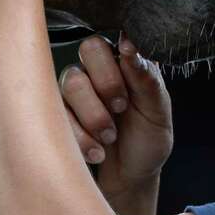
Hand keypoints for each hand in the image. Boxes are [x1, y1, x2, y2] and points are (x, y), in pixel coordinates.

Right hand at [60, 34, 172, 209]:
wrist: (129, 178)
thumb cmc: (146, 139)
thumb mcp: (157, 112)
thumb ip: (147, 80)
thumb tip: (131, 48)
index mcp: (123, 62)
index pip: (118, 37)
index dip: (120, 52)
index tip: (129, 70)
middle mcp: (96, 69)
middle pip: (89, 48)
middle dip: (108, 82)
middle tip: (121, 108)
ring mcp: (74, 89)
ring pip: (72, 81)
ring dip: (94, 115)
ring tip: (110, 137)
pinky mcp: (57, 113)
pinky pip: (58, 114)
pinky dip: (81, 137)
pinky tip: (97, 151)